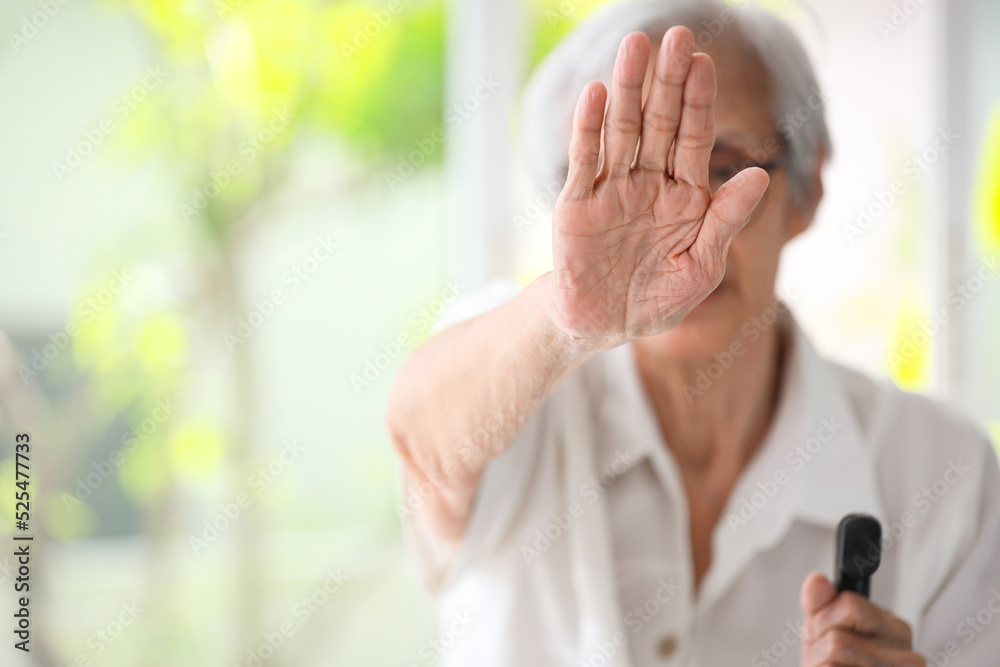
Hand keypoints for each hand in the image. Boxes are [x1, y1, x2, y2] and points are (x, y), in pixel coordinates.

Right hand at [548, 27, 769, 342]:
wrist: (603, 327)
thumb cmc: (657, 300)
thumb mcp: (701, 267)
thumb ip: (726, 221)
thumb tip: (762, 175)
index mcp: (686, 196)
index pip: (694, 138)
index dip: (699, 101)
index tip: (704, 62)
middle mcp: (649, 183)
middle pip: (659, 123)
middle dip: (667, 81)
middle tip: (675, 36)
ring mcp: (612, 190)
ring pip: (622, 131)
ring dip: (628, 89)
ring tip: (635, 46)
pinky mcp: (578, 205)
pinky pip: (585, 161)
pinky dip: (589, 129)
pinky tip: (596, 94)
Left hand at [800, 573, 925, 665]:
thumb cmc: (836, 666)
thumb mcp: (824, 632)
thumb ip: (820, 606)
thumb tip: (817, 581)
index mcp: (896, 630)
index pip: (849, 605)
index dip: (824, 620)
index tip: (824, 632)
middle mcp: (909, 658)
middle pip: (837, 639)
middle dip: (818, 648)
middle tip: (826, 659)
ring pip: (834, 658)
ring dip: (819, 665)